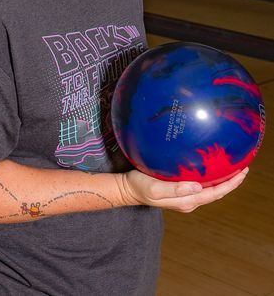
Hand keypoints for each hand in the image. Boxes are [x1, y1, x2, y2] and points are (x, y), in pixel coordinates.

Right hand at [118, 167, 248, 212]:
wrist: (126, 189)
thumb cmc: (138, 187)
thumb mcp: (154, 188)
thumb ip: (175, 189)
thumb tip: (199, 187)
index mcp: (186, 201)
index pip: (214, 194)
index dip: (230, 184)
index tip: (242, 172)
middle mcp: (188, 201)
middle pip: (215, 193)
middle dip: (230, 183)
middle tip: (242, 168)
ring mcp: (183, 198)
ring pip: (209, 190)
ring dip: (222, 181)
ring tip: (231, 169)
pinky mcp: (178, 191)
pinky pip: (200, 187)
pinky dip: (210, 179)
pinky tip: (210, 170)